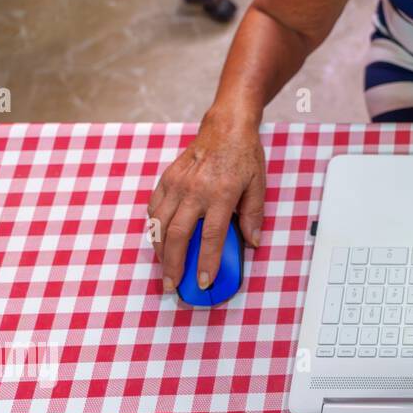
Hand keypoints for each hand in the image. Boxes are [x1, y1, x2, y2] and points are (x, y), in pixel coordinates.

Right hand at [147, 110, 265, 294]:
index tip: (204, 281)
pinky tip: (159, 240)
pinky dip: (153, 227)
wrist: (226, 127)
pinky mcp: (167, 178)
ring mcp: (178, 184)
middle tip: (173, 285)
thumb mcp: (258, 184)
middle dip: (174, 264)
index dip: (207, 261)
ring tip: (164, 268)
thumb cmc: (244, 156)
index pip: (212, 236)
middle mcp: (196, 190)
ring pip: (161, 224)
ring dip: (160, 250)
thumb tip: (253, 242)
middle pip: (179, 235)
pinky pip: (154, 208)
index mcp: (222, 194)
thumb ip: (254, 215)